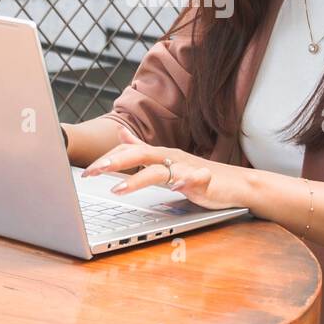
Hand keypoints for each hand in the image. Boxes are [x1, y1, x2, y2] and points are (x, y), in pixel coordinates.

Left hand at [81, 124, 251, 210]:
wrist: (238, 184)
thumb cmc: (199, 174)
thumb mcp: (165, 162)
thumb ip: (142, 149)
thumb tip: (121, 135)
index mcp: (160, 155)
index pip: (129, 153)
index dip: (107, 159)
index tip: (85, 170)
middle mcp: (171, 158)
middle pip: (139, 156)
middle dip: (114, 163)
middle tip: (91, 173)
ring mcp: (188, 168)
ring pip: (160, 170)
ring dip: (138, 178)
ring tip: (119, 188)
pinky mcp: (206, 179)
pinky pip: (195, 178)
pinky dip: (186, 181)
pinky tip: (176, 187)